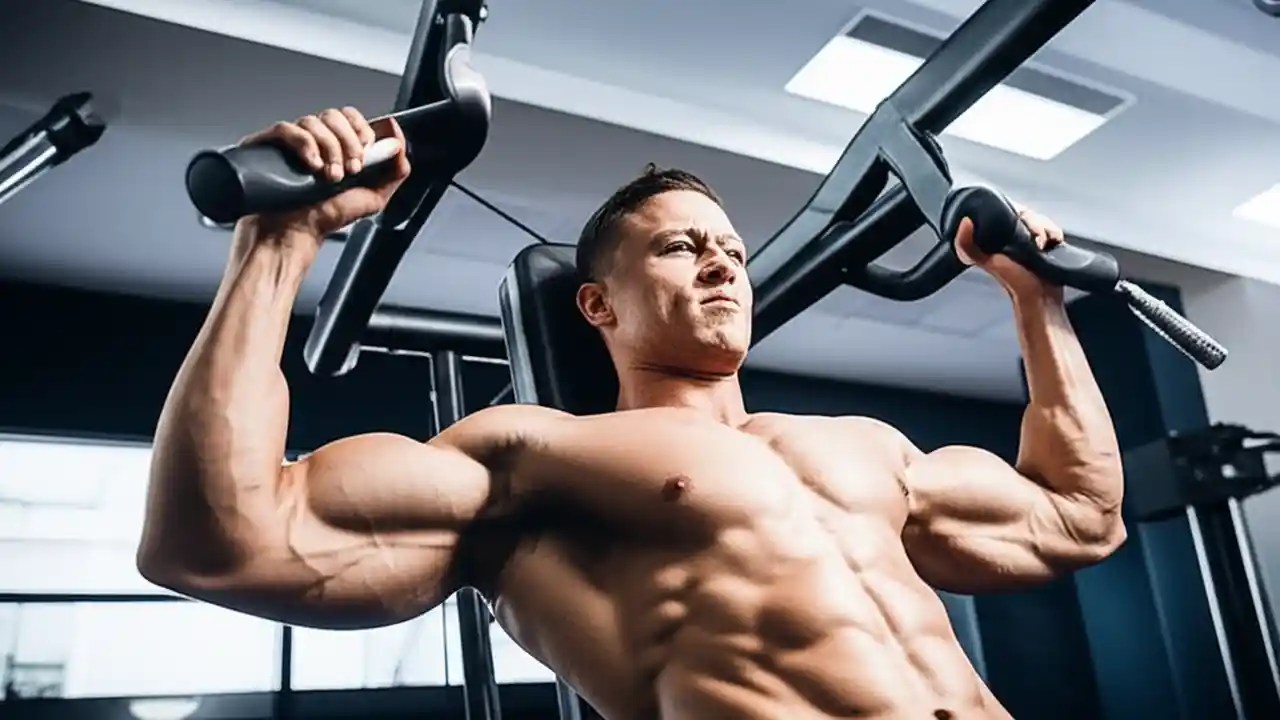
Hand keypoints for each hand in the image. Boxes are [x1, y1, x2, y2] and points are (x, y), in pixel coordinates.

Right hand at [236, 106, 411, 241]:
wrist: (292, 237)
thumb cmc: (324, 220)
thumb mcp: (373, 199)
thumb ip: (394, 173)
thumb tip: (399, 144)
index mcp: (336, 147)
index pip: (349, 117)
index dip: (361, 128)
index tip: (366, 151)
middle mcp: (313, 141)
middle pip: (333, 115)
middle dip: (348, 143)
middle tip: (350, 171)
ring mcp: (289, 143)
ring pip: (312, 121)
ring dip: (329, 149)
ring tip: (329, 178)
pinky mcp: (266, 146)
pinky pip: (286, 129)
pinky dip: (305, 144)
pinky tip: (312, 166)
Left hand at [954, 202, 1064, 299]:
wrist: (1040, 296)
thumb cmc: (1012, 280)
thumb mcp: (984, 261)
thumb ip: (967, 245)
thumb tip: (965, 221)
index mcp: (997, 235)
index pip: (1007, 209)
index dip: (1016, 210)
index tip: (1022, 219)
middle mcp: (1014, 235)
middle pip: (1028, 214)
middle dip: (1035, 223)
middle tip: (1036, 240)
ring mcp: (1032, 240)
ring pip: (1043, 220)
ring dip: (1047, 229)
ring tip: (1043, 245)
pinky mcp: (1049, 245)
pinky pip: (1054, 229)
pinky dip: (1055, 233)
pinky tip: (1053, 242)